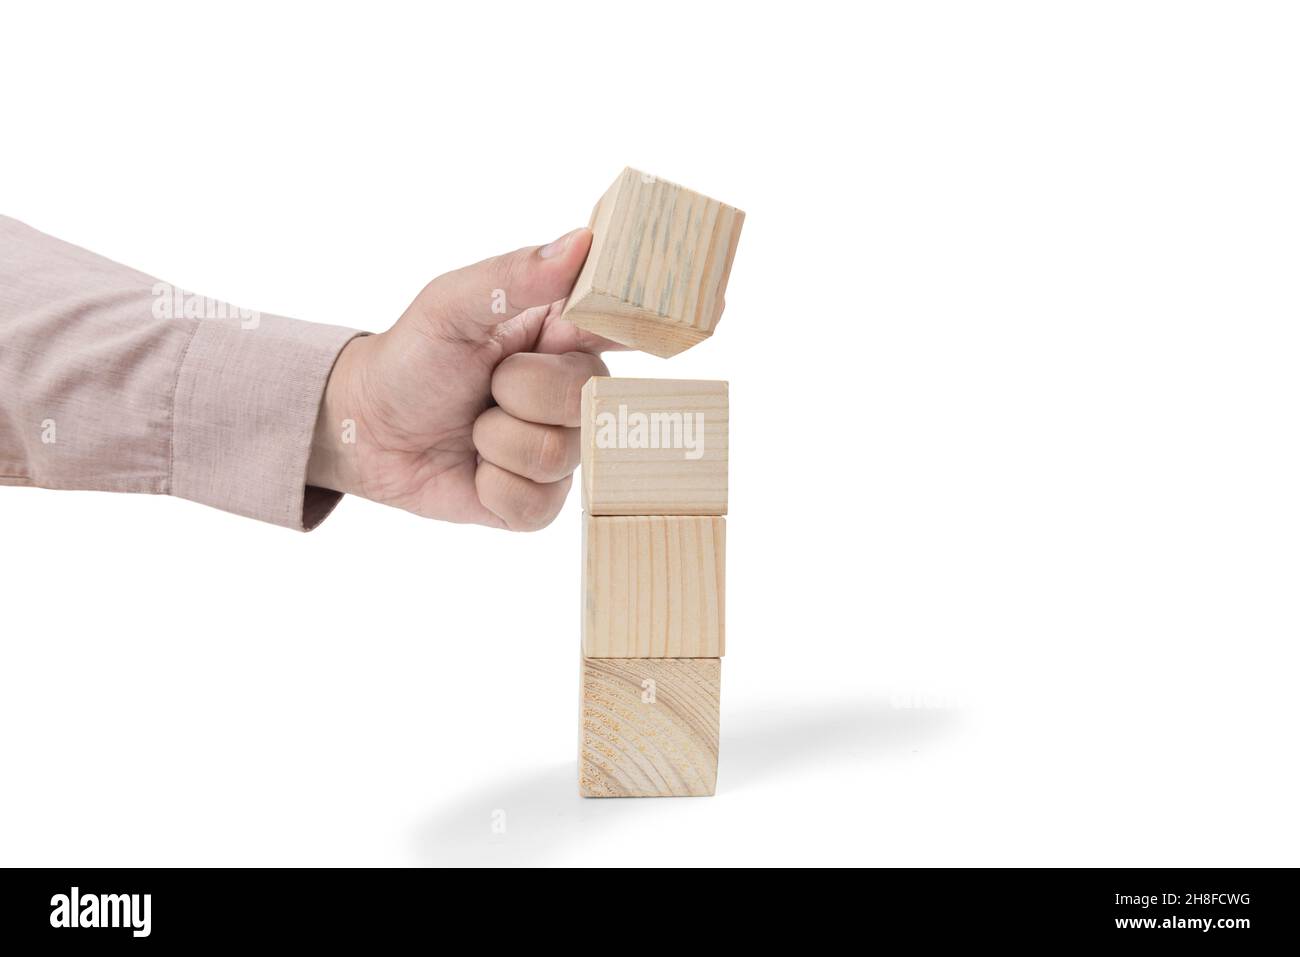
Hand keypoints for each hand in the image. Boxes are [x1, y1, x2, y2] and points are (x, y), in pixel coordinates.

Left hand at [307, 228, 619, 529]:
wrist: (366, 429)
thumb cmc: (413, 357)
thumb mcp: (451, 305)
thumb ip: (514, 275)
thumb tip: (581, 243)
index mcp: (566, 333)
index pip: (625, 326)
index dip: (640, 326)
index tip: (659, 320)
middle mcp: (575, 391)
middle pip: (585, 397)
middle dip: (519, 392)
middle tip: (488, 383)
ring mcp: (562, 449)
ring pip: (557, 454)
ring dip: (496, 442)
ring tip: (473, 427)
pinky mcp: (540, 501)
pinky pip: (537, 503)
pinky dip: (491, 487)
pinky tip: (475, 469)